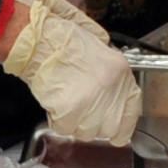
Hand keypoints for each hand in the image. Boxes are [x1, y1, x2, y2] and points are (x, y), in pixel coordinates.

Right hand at [0, 0, 139, 144]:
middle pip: (110, 128)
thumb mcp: (97, 45)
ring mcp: (91, 100)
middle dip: (95, 124)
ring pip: (87, 131)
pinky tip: (53, 102)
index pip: (133, 110)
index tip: (115, 128)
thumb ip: (109, 69)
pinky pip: (65, 127)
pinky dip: (56, 119)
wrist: (35, 36)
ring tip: (65, 102)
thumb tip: (110, 87)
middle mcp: (110, 87)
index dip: (122, 123)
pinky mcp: (69, 109)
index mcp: (120, 69)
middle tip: (82, 112)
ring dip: (75, 122)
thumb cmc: (58, 36)